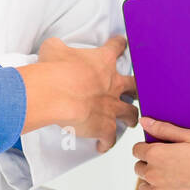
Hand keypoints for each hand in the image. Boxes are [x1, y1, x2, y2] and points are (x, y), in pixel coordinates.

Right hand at [27, 34, 138, 152]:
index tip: (120, 44)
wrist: (56, 94)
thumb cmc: (54, 70)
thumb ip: (59, 46)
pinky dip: (106, 142)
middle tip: (134, 90)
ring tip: (130, 121)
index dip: (118, 45)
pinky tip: (102, 145)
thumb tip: (55, 47)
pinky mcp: (105, 127)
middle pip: (134, 85)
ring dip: (131, 117)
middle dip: (135, 88)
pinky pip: (110, 138)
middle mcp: (113, 84)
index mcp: (103, 61)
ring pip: (130, 113)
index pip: (116, 47)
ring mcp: (112, 107)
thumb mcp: (53, 48)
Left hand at [133, 116, 189, 189]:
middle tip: (169, 168)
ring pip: (143, 188)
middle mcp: (153, 173)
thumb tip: (144, 121)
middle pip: (138, 169)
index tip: (160, 153)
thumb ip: (164, 129)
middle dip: (149, 166)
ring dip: (152, 185)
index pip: (136, 150)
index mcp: (156, 153)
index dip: (147, 150)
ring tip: (170, 183)